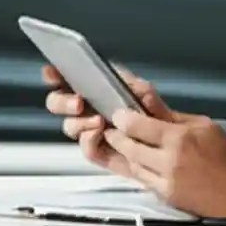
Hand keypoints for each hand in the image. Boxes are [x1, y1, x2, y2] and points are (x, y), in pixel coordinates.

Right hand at [41, 64, 175, 178]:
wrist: (174, 147)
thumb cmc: (158, 116)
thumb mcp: (149, 95)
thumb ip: (135, 86)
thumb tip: (119, 77)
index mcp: (93, 89)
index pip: (66, 79)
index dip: (54, 75)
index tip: (51, 72)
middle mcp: (87, 110)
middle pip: (58, 104)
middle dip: (63, 102)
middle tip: (78, 101)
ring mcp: (91, 132)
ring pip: (71, 127)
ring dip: (79, 122)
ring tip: (97, 120)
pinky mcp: (102, 153)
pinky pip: (87, 149)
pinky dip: (89, 141)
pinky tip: (100, 133)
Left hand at [103, 109, 225, 219]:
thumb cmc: (224, 153)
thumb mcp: (200, 124)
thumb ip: (169, 114)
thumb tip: (145, 101)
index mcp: (179, 138)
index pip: (137, 126)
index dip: (122, 118)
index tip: (119, 113)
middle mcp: (169, 161)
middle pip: (129, 146)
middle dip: (116, 135)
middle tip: (113, 127)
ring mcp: (166, 182)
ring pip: (131, 165)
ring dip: (123, 152)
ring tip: (122, 142)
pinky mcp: (165, 196)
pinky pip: (141, 180)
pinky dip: (135, 168)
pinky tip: (135, 160)